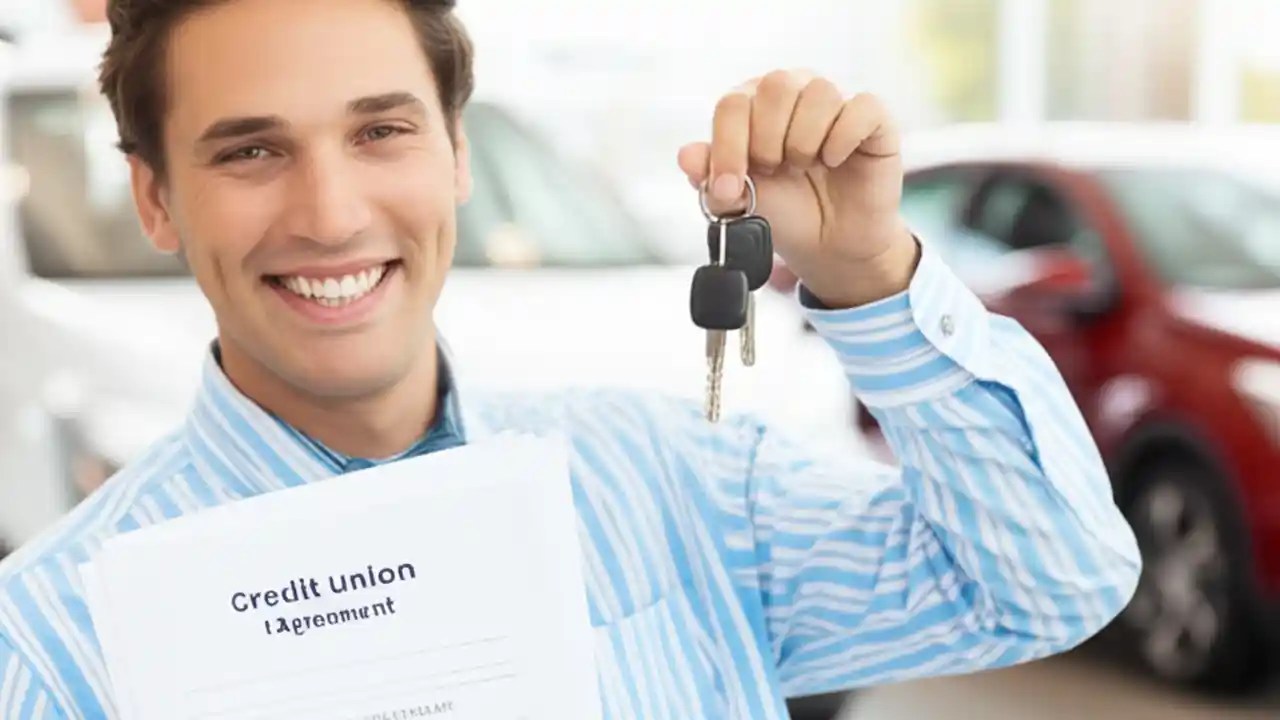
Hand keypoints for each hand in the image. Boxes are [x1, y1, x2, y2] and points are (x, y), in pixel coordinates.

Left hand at [677, 70, 919, 308]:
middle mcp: (794, 92)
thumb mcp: (739, 202)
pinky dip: (842, 139)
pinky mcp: (873, 119)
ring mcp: (835, 102)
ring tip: (805, 167)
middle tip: (774, 172)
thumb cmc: (785, 212)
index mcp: (754, 105)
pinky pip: (859, 108)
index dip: (728, 148)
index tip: (731, 189)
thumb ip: (710, 179)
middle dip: (767, 141)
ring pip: (818, 93)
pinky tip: (835, 161)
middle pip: (774, 86)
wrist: (829, 244)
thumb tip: (687, 156)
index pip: (733, 104)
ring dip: (804, 142)